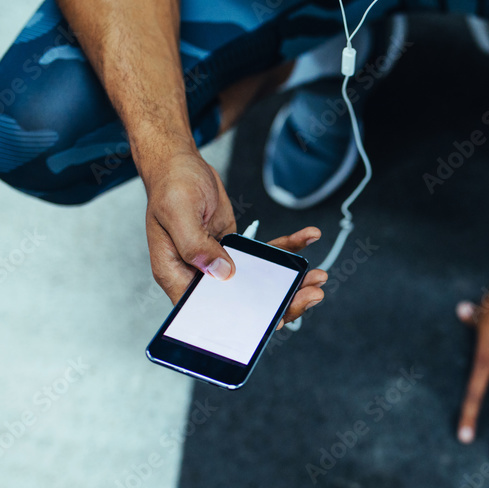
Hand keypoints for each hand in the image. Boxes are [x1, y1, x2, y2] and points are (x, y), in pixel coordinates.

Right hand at [144, 151, 326, 318]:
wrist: (179, 163)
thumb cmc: (170, 186)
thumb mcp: (179, 213)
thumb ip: (196, 246)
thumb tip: (223, 273)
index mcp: (178, 276)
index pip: (210, 313)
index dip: (242, 323)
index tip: (276, 321)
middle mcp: (200, 276)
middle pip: (242, 303)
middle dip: (280, 302)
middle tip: (310, 295)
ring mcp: (221, 264)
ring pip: (260, 283)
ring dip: (291, 279)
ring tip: (318, 276)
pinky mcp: (237, 250)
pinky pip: (265, 255)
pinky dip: (288, 248)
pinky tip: (308, 237)